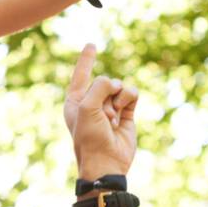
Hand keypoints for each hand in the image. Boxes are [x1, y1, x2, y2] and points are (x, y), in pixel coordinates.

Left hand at [64, 44, 137, 178]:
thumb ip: (99, 86)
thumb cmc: (90, 136)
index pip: (81, 75)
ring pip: (119, 87)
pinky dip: (129, 99)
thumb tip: (117, 84)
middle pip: (104, 81)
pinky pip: (131, 94)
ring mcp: (110, 107)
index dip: (86, 59)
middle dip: (106, 95)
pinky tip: (123, 115)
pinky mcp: (127, 112)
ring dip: (117, 101)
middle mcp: (92, 102)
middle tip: (102, 117)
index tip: (91, 44)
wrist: (106, 162)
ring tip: (112, 120)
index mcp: (75, 101)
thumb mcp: (87, 107)